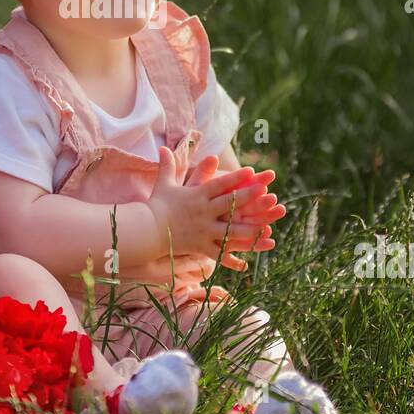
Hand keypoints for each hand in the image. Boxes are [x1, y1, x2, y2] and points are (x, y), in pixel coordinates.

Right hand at [147, 147, 277, 261]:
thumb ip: (168, 165)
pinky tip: (245, 265)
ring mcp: (203, 231)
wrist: (146, 230)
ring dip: (249, 231)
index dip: (236, 177)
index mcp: (197, 195)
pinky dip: (231, 260)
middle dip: (249, 198)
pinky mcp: (201, 247)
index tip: (251, 170)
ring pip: (230, 231)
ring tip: (267, 230)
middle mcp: (203, 212)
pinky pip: (219, 255)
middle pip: (230, 204)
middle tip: (267, 193)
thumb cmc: (156, 205)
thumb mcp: (164, 184)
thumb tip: (164, 148)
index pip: (220, 184)